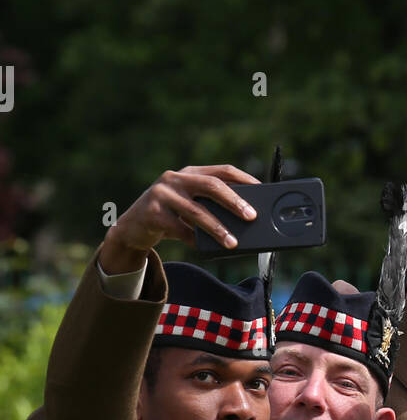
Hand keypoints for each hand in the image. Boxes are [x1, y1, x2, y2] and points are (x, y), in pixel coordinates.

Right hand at [99, 164, 259, 273]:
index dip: (243, 178)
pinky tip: (204, 248)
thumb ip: (210, 206)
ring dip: (217, 229)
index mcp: (189, 173)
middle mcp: (175, 179)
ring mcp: (162, 194)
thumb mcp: (190, 206)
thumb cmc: (171, 217)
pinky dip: (194, 240)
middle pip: (211, 186)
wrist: (132, 228)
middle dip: (234, 201)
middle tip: (252, 216)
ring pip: (196, 211)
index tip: (261, 190)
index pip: (221, 170)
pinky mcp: (153, 213)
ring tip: (233, 243)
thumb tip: (244, 221)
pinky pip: (180, 230)